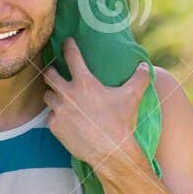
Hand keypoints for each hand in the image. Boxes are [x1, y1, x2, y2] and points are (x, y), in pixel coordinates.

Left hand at [44, 41, 152, 176]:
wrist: (111, 152)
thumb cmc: (121, 122)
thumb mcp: (132, 97)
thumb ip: (139, 78)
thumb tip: (145, 65)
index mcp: (85, 83)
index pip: (72, 56)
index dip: (68, 46)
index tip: (66, 42)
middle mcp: (67, 94)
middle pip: (49, 75)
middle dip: (51, 71)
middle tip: (55, 71)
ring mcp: (59, 111)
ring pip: (47, 97)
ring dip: (53, 94)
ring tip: (59, 96)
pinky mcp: (55, 127)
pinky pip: (51, 116)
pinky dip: (57, 116)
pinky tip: (65, 118)